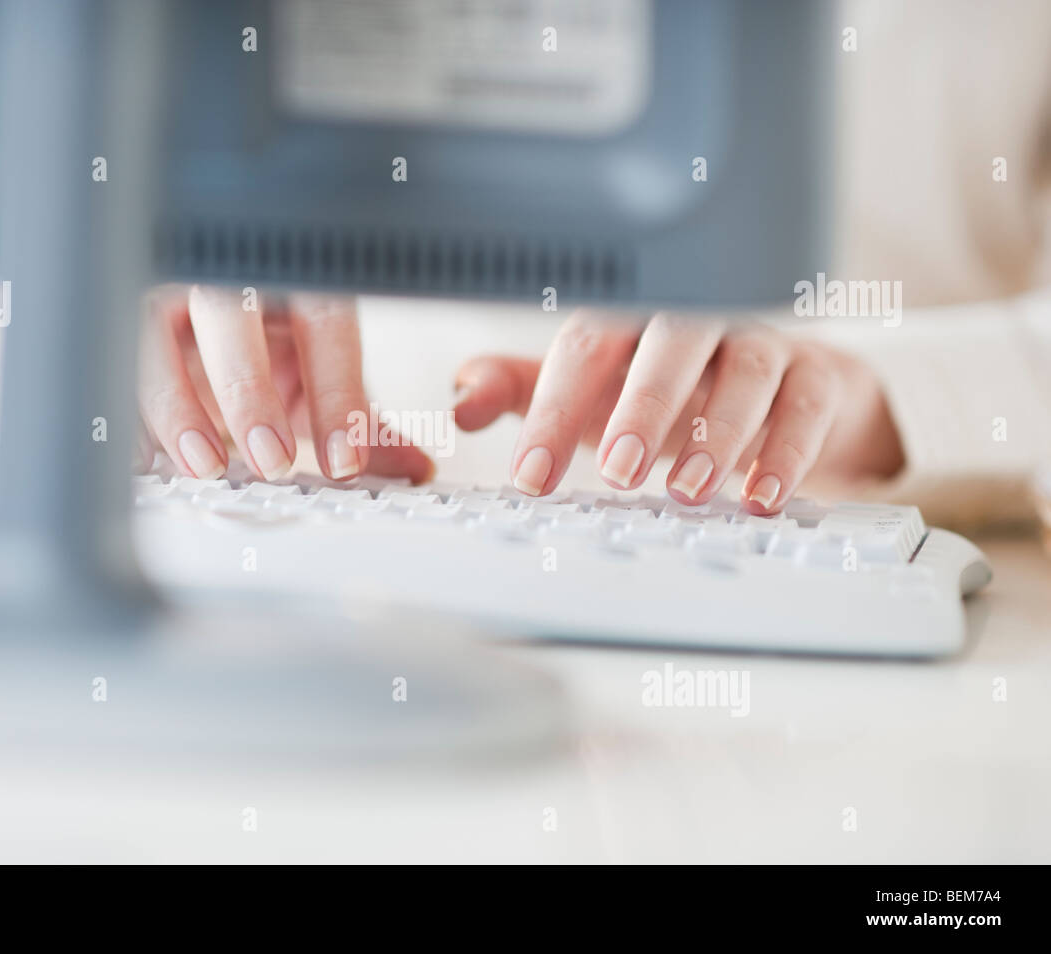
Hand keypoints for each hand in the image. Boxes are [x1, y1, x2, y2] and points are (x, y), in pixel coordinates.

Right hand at [137, 284, 432, 482]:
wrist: (199, 302)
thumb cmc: (263, 334)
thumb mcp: (311, 372)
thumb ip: (357, 418)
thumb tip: (416, 469)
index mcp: (293, 275)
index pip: (325, 324)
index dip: (337, 394)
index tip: (346, 461)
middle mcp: (226, 271)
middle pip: (232, 314)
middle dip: (250, 391)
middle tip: (271, 461)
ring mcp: (163, 283)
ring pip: (153, 329)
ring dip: (176, 404)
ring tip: (204, 464)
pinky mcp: (114, 307)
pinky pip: (106, 355)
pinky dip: (120, 411)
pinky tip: (140, 457)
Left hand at [453, 310, 904, 513]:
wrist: (771, 385)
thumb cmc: (665, 386)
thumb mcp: (587, 391)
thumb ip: (522, 391)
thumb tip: (459, 403)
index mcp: (632, 318)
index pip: (586, 347)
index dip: (555, 409)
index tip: (532, 478)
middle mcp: (699, 319)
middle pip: (672, 340)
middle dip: (642, 404)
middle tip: (618, 471)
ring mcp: (764, 340)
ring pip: (749, 367)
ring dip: (721, 429)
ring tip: (688, 490)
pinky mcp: (820, 374)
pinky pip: (809, 403)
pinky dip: (788, 450)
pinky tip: (760, 495)